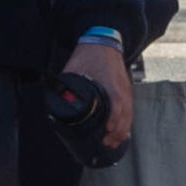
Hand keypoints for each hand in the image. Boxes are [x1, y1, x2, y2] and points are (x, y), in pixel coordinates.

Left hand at [69, 35, 134, 150]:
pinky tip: (122, 131)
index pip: (117, 106)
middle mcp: (121, 88)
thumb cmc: (89, 55)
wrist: (103, 42)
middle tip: (107, 143)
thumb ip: (65, 84)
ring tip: (114, 142)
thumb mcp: (74, 68)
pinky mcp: (125, 90)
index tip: (106, 132)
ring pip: (129, 113)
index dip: (114, 120)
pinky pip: (129, 109)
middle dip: (118, 131)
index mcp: (111, 84)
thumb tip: (55, 102)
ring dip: (123, 129)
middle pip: (125, 114)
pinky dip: (126, 122)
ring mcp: (125, 89)